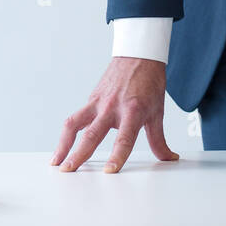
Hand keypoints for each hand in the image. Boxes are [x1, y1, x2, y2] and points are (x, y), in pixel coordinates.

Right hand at [51, 56, 178, 173]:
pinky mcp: (91, 99)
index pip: (124, 139)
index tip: (109, 171)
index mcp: (133, 111)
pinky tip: (63, 147)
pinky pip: (76, 117)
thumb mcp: (157, 111)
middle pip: (92, 134)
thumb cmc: (149, 82)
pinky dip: (68, 133)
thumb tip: (168, 158)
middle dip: (78, 154)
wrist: (139, 55)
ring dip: (63, 144)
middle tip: (68, 170)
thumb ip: (158, 139)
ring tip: (56, 162)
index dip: (117, 156)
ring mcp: (99, 102)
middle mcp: (112, 107)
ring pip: (75, 124)